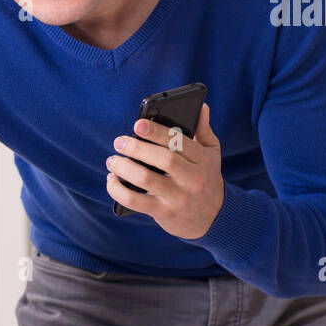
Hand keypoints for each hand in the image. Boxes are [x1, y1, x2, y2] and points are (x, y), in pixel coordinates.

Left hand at [105, 102, 223, 240]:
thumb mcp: (211, 154)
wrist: (213, 217)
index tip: (138, 124)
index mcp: (203, 160)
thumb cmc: (206, 178)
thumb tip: (201, 107)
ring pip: (146, 179)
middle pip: (163, 159)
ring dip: (124, 167)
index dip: (157, 132)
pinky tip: (112, 180)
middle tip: (119, 141)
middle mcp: (193, 179)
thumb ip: (203, 131)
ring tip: (112, 160)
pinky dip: (118, 190)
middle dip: (137, 148)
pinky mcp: (163, 213)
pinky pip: (134, 202)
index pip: (179, 142)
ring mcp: (178, 197)